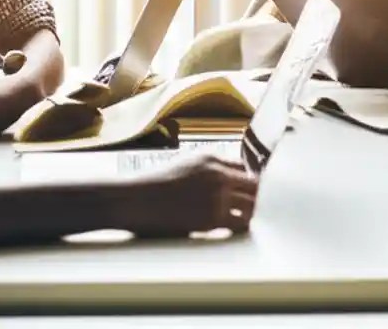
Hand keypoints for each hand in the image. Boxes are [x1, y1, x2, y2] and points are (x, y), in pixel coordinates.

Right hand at [120, 154, 258, 236]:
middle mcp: (218, 173)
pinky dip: (241, 226)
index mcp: (211, 157)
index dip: (247, 180)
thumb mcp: (182, 164)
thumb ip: (206, 169)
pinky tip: (237, 230)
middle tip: (253, 207)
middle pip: (254, 184)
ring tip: (247, 220)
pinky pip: (239, 223)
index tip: (248, 190)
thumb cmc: (152, 185)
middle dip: (255, 196)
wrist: (132, 199)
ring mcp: (217, 195)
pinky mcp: (212, 217)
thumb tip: (224, 179)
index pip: (244, 166)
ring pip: (252, 204)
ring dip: (251, 212)